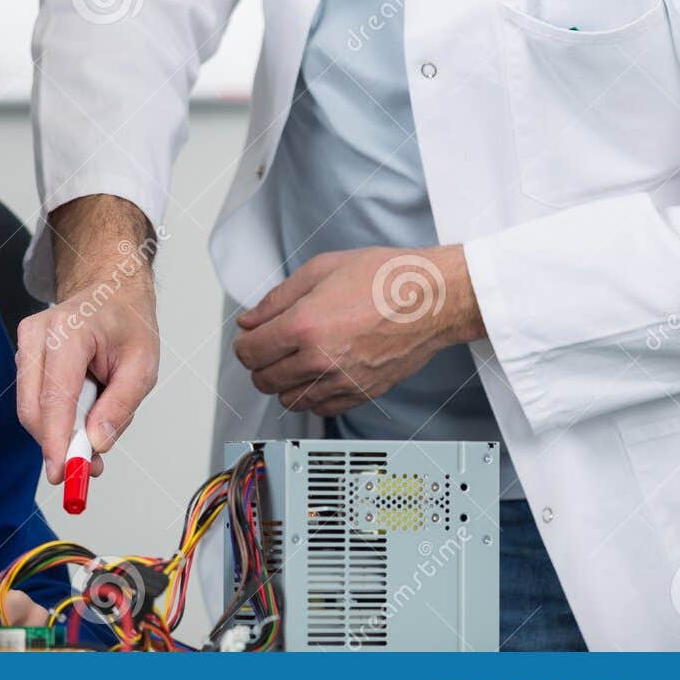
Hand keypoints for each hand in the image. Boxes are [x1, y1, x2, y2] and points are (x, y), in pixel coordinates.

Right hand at [17, 196, 161, 484]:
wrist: (111, 291)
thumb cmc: (128, 324)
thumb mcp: (142, 366)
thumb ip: (119, 406)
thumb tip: (96, 444)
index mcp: (70, 331)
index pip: (56, 396)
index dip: (56, 440)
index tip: (63, 473)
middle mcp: (38, 334)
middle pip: (35, 408)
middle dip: (59, 444)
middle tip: (91, 467)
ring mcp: (26, 343)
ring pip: (32, 408)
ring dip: (60, 431)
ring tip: (97, 427)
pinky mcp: (23, 355)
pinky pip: (34, 400)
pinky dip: (56, 417)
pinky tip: (82, 410)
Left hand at [233, 245, 484, 416]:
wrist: (434, 297)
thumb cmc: (385, 277)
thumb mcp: (320, 270)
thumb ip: (276, 299)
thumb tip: (249, 320)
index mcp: (304, 326)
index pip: (250, 352)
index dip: (245, 343)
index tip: (250, 337)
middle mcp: (320, 360)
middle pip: (264, 380)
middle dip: (260, 362)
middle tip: (271, 346)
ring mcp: (342, 381)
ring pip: (288, 400)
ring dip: (283, 382)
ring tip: (294, 359)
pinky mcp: (362, 393)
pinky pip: (320, 410)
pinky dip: (312, 396)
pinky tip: (317, 374)